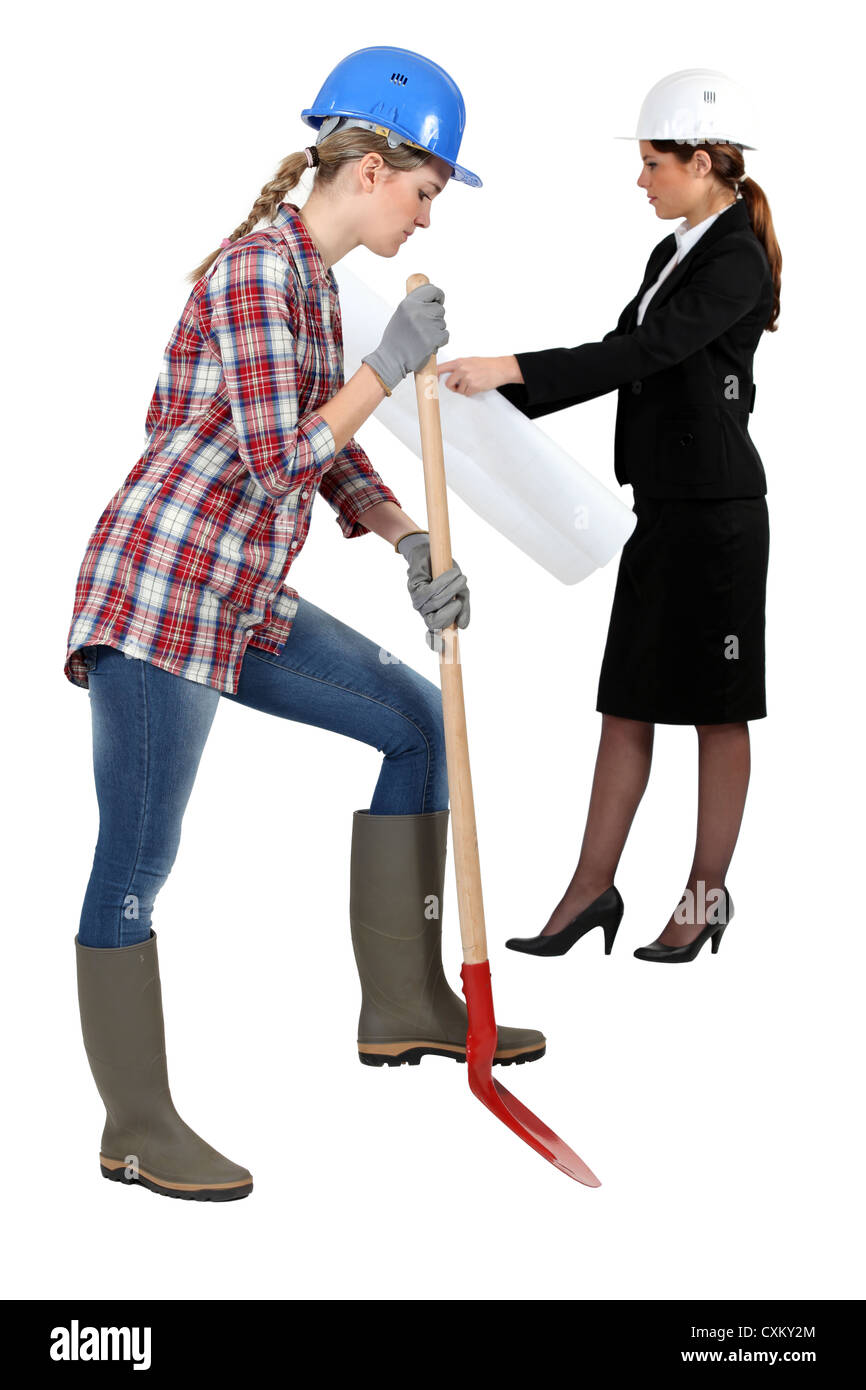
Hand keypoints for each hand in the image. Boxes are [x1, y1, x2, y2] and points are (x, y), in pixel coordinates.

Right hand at [362, 284, 448, 392]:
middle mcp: (417, 312)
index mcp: (408, 303)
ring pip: (442, 323)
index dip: (438, 295)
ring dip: (436, 331)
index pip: (432, 291)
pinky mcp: (432, 340)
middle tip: (424, 328)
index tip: (439, 300)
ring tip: (422, 338)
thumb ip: (416, 306)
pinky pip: (445, 335)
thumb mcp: (401, 315)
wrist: (390, 360)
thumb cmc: (396, 339)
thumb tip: (434, 300)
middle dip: (435, 318)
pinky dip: (439, 341)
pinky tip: (427, 345)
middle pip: (440, 309)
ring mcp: (426, 326)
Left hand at [396, 531, 469, 651]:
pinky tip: (453, 573)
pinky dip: (443, 582)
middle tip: (459, 602)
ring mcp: (417, 601)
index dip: (437, 645)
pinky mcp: (413, 587)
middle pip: (434, 623)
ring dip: (451, 590)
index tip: (445, 649)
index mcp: (436, 616)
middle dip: (449, 613)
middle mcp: (425, 612)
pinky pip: (429, 590)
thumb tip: (463, 628)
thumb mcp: (461, 593)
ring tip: (460, 577)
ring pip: (434, 603)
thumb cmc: (447, 576)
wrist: (433, 553)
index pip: (433, 636)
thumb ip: (464, 610)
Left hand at [436, 355, 519, 394]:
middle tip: (460, 385)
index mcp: (459, 362)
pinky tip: (477, 385)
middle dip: (453, 387)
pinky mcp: (473, 386)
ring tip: (473, 382)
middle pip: (448, 384)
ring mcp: (467, 378)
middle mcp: (462, 369)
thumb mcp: (470, 361)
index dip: (434, 375)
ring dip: (464, 390)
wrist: (500, 368)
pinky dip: (471, 392)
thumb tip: (448, 374)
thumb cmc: (486, 364)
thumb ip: (458, 366)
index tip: (429, 380)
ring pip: (458, 390)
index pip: (441, 368)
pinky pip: (467, 393)